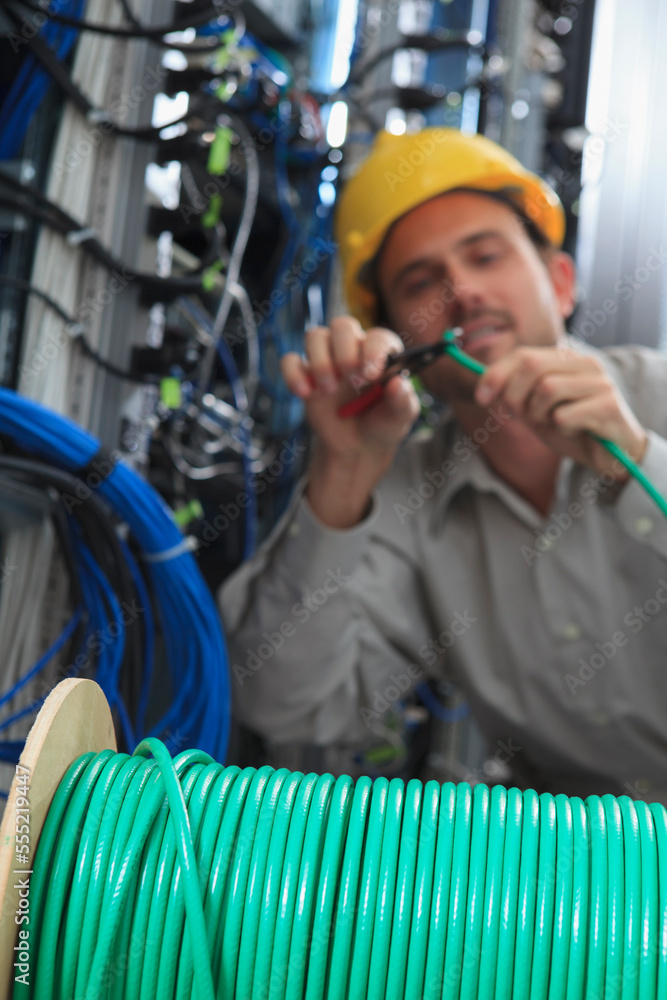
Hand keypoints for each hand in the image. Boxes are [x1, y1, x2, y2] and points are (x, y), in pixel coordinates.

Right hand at [281, 316, 420, 527]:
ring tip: (329, 390)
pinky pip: (290, 361)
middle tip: (351, 380)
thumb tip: (398, 384)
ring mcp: (328, 360)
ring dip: (320, 362)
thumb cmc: (382, 424)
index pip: (377, 338)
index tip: (371, 374)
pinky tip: (304, 394)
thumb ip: (402, 401)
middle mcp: (354, 350)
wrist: (356, 447)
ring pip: (315, 336)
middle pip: (343, 326)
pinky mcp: (306, 375)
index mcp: (382, 354)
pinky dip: (293, 375)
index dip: (373, 351)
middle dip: (345, 352)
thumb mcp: (400, 417)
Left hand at [474, 346, 647, 477]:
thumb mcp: (536, 409)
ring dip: (539, 414)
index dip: (496, 375)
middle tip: (523, 418)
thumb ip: (515, 394)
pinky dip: (560, 430)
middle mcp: (586, 364)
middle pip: (531, 366)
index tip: (481, 399)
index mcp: (567, 359)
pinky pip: (564, 416)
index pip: (522, 355)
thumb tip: (484, 387)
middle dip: (515, 396)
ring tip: (552, 424)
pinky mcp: (608, 406)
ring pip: (547, 389)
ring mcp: (600, 383)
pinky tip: (574, 433)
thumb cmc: (572, 428)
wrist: (611, 455)